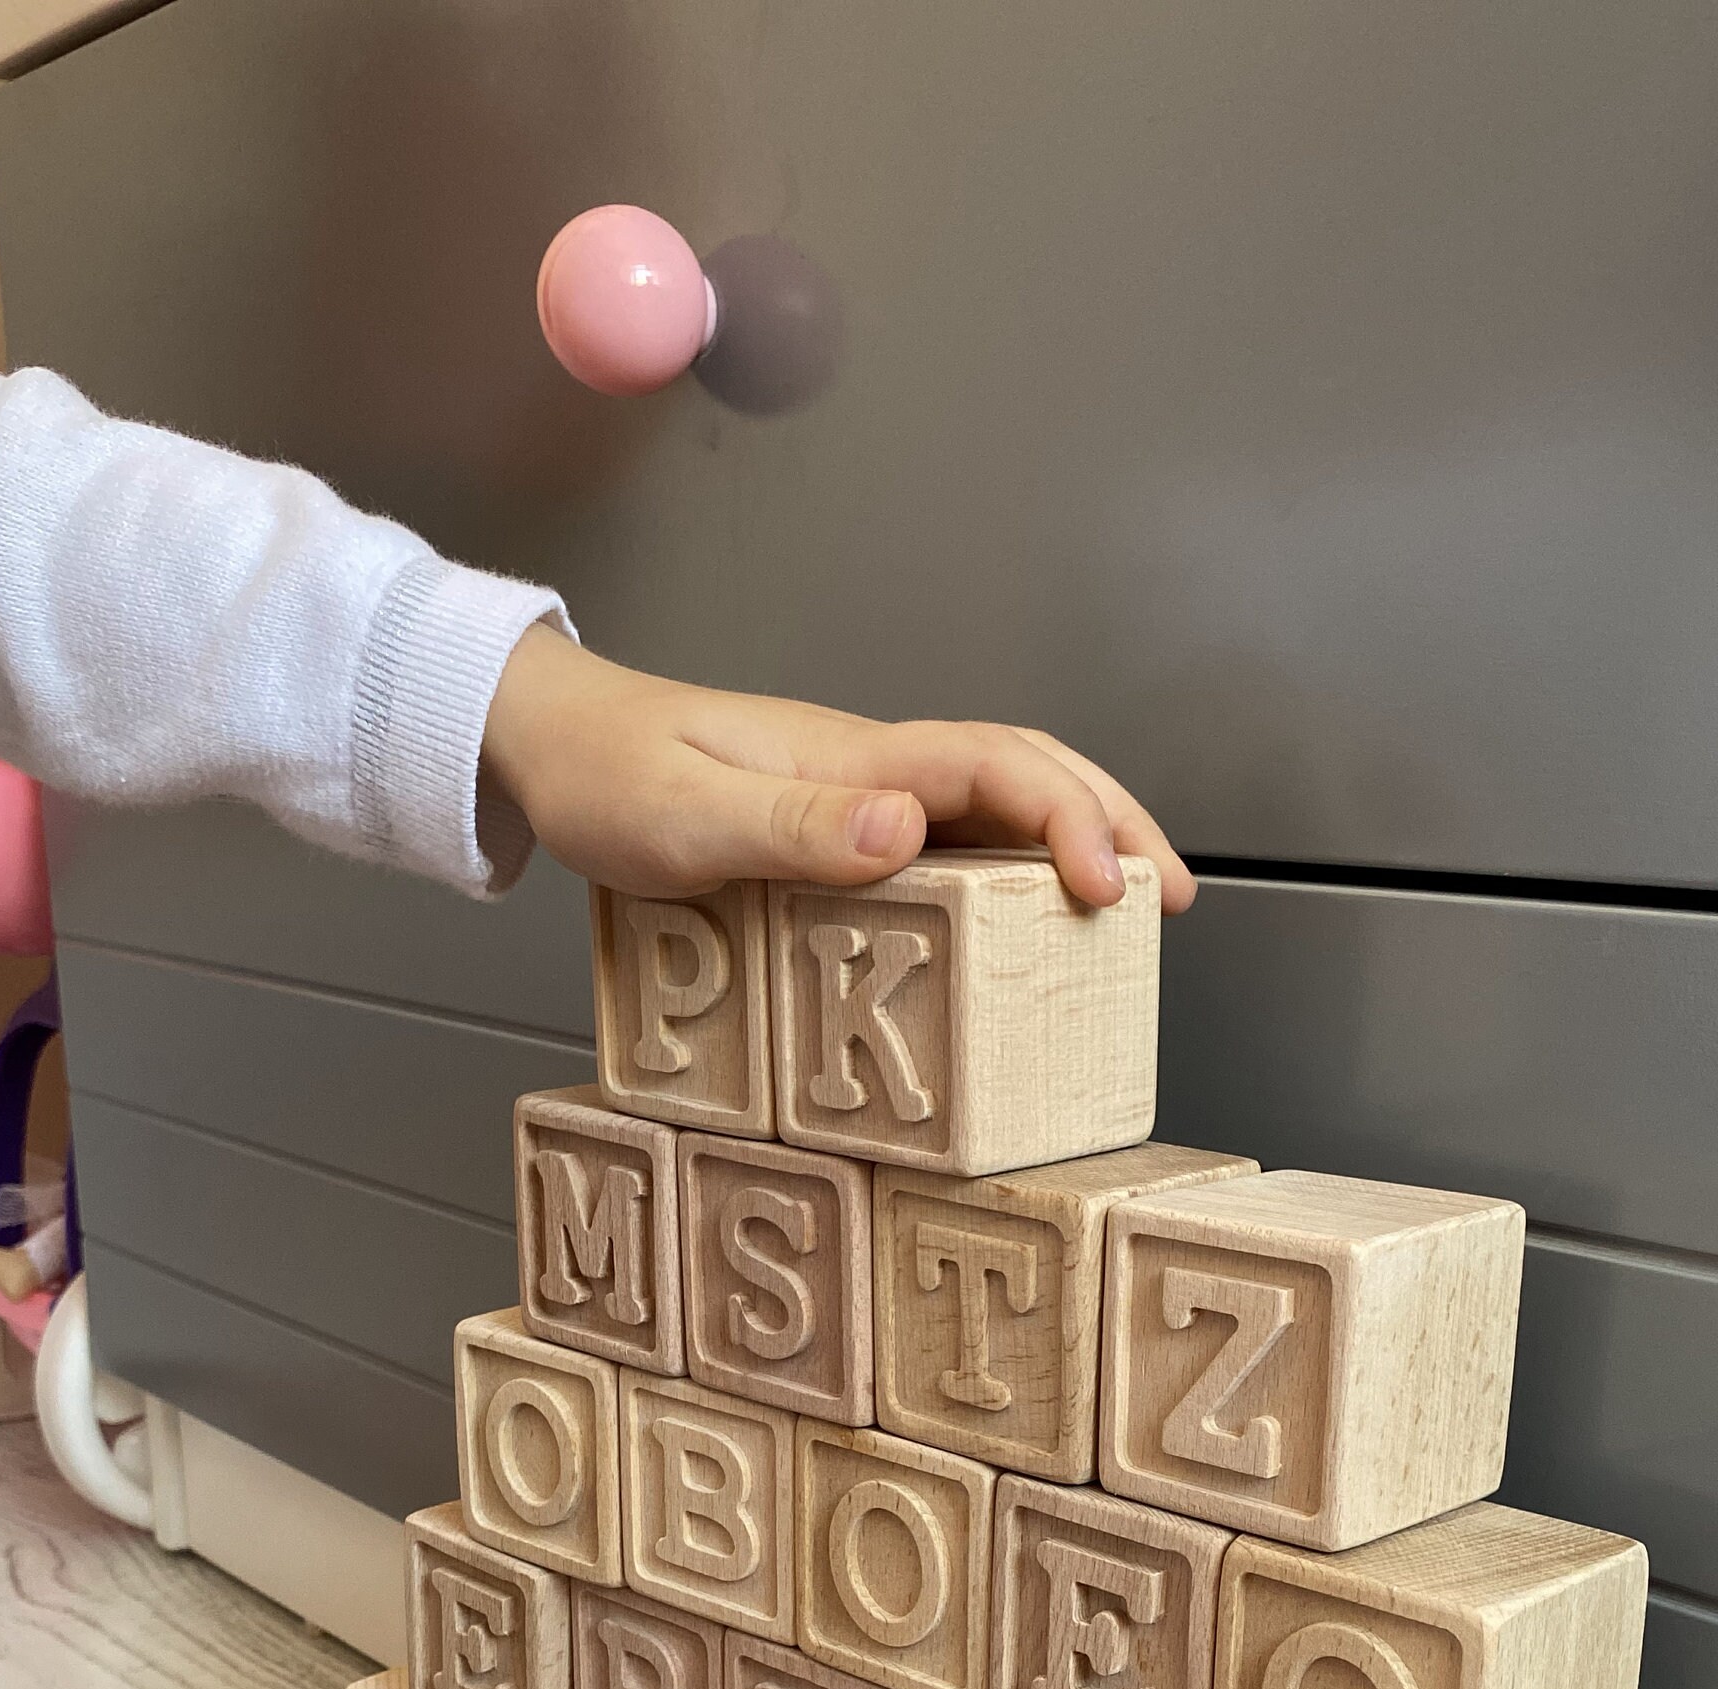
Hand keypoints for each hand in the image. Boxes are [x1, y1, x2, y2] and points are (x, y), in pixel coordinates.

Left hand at [480, 627, 1194, 913]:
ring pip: (1000, 801)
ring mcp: (861, 796)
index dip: (1069, 819)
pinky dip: (1009, 868)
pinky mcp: (838, 827)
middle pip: (1027, 772)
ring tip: (1124, 907)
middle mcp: (875, 771)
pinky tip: (1018, 917)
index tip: (1106, 887)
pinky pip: (950, 841)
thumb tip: (906, 832)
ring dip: (1073, 841)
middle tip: (1168, 896)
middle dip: (1111, 822)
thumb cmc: (607, 775)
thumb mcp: (686, 816)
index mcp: (856, 759)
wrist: (549, 743)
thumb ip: (793, 824)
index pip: (998, 768)